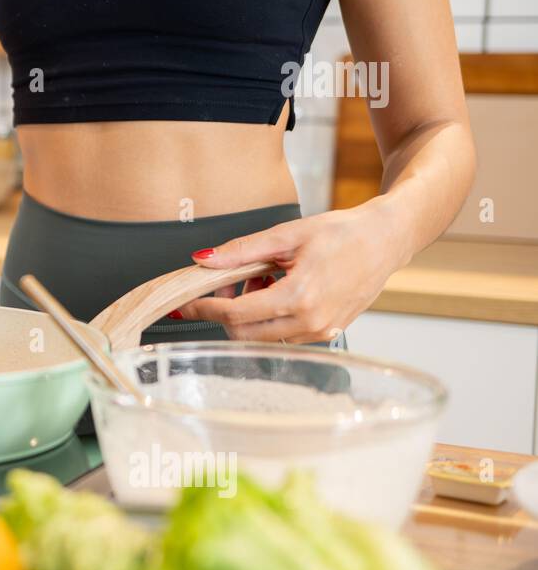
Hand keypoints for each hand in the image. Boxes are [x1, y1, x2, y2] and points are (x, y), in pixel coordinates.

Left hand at [172, 203, 405, 342]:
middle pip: (243, 332)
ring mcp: (321, 332)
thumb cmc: (343, 233)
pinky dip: (268, 317)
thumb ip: (242, 250)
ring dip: (248, 314)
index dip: (203, 309)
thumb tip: (203, 260)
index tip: (183, 304)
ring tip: (263, 279)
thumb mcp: (287, 234)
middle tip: (227, 283)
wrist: (386, 240)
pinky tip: (278, 290)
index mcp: (299, 297)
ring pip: (261, 336)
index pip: (235, 315)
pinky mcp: (327, 334)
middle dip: (224, 310)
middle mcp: (311, 322)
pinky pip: (282, 335)